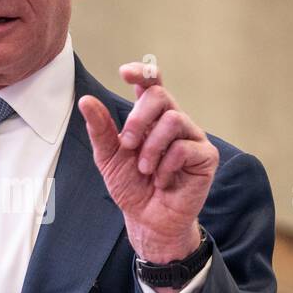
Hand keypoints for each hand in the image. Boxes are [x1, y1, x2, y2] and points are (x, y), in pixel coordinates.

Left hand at [79, 63, 218, 269]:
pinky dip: (166, 166)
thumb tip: (86, 100)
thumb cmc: (131, 187)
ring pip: (173, 119)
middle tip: (127, 145)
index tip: (125, 73)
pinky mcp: (206, 156)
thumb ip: (100, 130)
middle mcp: (174, 121)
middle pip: (160, 96)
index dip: (142, 72)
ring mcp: (192, 137)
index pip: (151, 84)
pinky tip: (163, 180)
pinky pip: (185, 148)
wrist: (147, 220)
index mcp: (151, 117)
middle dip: (138, 120)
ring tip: (145, 169)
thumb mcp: (109, 158)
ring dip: (151, 148)